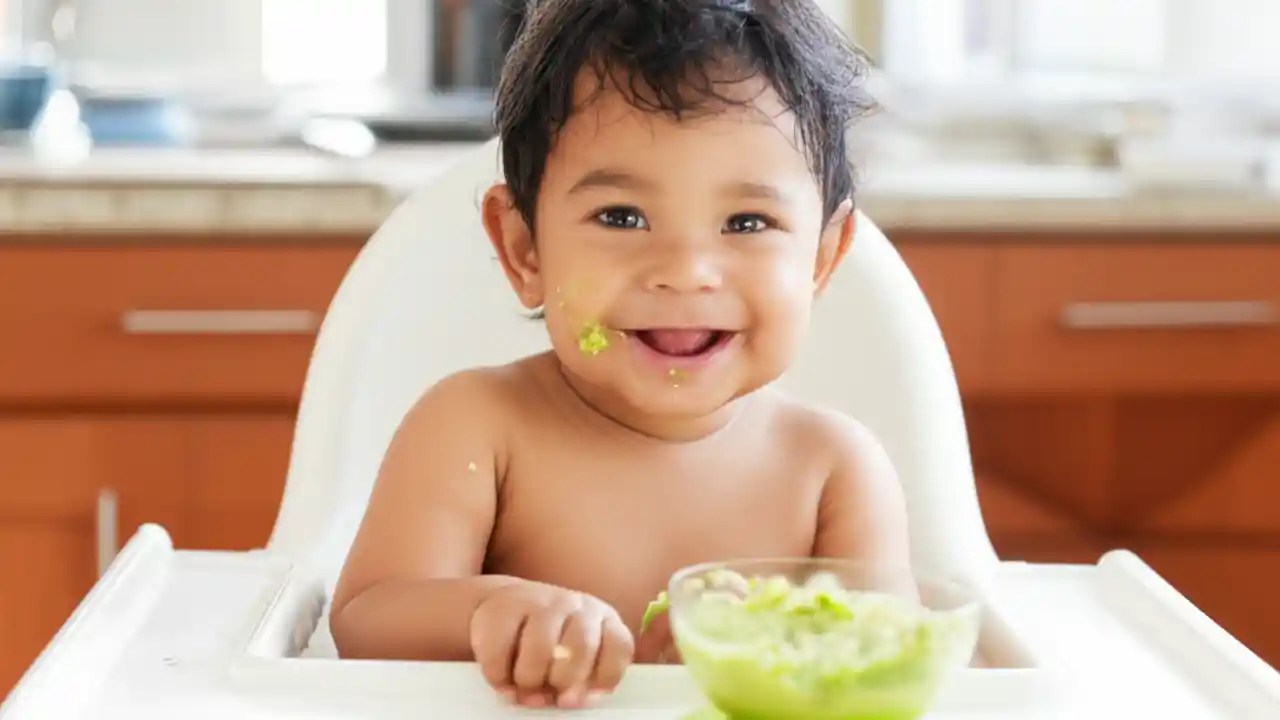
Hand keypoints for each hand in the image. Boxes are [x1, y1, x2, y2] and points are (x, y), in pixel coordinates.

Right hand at [470, 580, 633, 708]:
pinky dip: (499, 676)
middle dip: (563, 681)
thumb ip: (582, 677)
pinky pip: (500, 652)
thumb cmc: (547, 642)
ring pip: (540, 651)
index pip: (619, 646)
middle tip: (549, 694)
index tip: (583, 697)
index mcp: (603, 620)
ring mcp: (541, 602)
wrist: (503, 606)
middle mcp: (577, 606)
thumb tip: (570, 699)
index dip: (605, 678)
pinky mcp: (505, 606)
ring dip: (529, 681)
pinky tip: (502, 678)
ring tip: (524, 687)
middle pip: (581, 648)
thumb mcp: (574, 657)